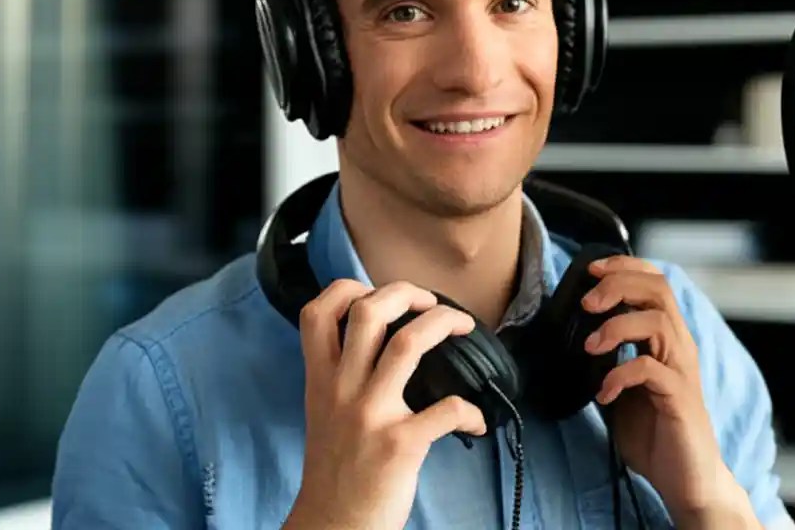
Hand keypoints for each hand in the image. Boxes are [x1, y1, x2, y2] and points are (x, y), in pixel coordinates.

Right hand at [284, 279, 487, 529]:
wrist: (332, 525)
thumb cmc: (335, 469)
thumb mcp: (323, 411)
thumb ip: (341, 375)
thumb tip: (377, 342)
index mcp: (320, 380)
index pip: (318, 312)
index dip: (348, 288)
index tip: (376, 293)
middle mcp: (342, 390)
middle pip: (369, 312)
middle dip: (406, 293)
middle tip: (430, 304)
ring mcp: (371, 415)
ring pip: (408, 343)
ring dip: (444, 324)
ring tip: (463, 327)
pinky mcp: (401, 444)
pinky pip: (448, 409)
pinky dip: (471, 411)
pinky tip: (475, 421)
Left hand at [581, 257, 758, 528]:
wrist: (685, 477)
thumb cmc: (653, 429)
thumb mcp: (621, 383)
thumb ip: (607, 356)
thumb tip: (571, 333)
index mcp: (666, 337)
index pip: (654, 282)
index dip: (624, 267)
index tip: (591, 269)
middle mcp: (679, 346)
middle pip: (659, 289)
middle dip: (619, 285)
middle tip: (587, 302)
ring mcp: (681, 371)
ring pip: (658, 322)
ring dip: (617, 327)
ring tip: (590, 347)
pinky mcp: (679, 398)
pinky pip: (650, 370)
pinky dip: (619, 374)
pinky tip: (603, 393)